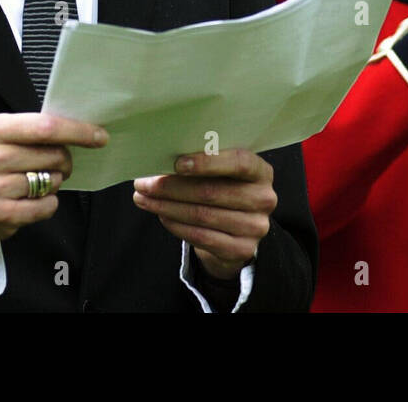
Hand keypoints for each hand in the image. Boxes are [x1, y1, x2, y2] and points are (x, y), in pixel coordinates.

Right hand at [0, 113, 107, 247]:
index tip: (100, 136)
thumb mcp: (1, 135)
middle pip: (52, 155)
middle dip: (66, 159)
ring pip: (51, 181)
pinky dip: (48, 203)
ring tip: (39, 180)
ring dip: (55, 182)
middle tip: (62, 163)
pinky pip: (45, 206)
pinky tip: (34, 198)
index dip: (77, 131)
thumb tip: (82, 129)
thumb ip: (33, 129)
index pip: (45, 127)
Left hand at [132, 149, 276, 279]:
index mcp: (261, 171)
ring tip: (144, 198)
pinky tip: (162, 215)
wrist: (238, 229)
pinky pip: (202, 237)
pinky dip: (177, 225)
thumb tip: (162, 158)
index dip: (208, 162)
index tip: (177, 163)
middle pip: (212, 192)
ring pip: (202, 215)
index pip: (239, 162)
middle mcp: (264, 198)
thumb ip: (205, 163)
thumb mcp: (224, 172)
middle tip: (143, 183)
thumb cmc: (224, 189)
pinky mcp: (242, 249)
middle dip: (171, 187)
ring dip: (167, 206)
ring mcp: (255, 226)